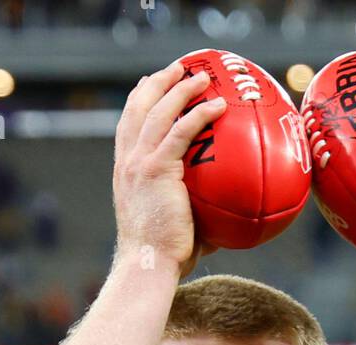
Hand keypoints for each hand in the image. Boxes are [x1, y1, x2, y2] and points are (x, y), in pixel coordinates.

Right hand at [112, 61, 226, 276]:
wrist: (148, 266)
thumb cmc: (165, 259)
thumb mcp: (177, 228)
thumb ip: (196, 214)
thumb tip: (229, 218)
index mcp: (126, 172)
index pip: (127, 125)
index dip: (138, 100)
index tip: (150, 84)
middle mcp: (128, 162)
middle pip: (138, 107)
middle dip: (158, 82)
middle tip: (179, 68)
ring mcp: (139, 164)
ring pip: (158, 112)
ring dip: (180, 89)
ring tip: (201, 77)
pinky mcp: (155, 170)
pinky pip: (180, 132)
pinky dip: (199, 115)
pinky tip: (218, 107)